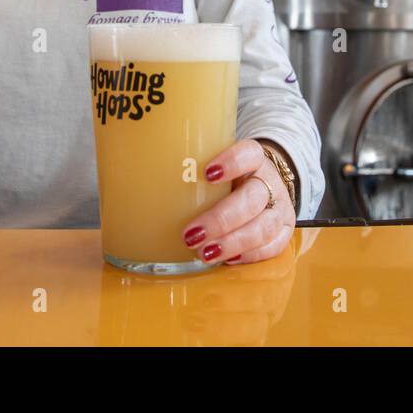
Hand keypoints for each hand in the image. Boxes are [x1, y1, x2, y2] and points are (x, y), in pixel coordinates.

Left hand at [182, 139, 295, 265]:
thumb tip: (129, 177)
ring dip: (233, 242)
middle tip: (191, 234)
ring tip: (205, 253)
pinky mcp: (284, 229)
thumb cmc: (228, 178)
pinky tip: (227, 259)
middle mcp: (269, 181)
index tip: (207, 173)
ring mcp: (280, 206)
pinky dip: (249, 255)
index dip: (232, 162)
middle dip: (222, 219)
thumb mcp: (214, 163)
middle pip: (253, 198)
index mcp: (253, 159)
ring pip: (264, 226)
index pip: (249, 153)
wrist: (264, 183)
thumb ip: (187, 167)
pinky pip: (273, 246)